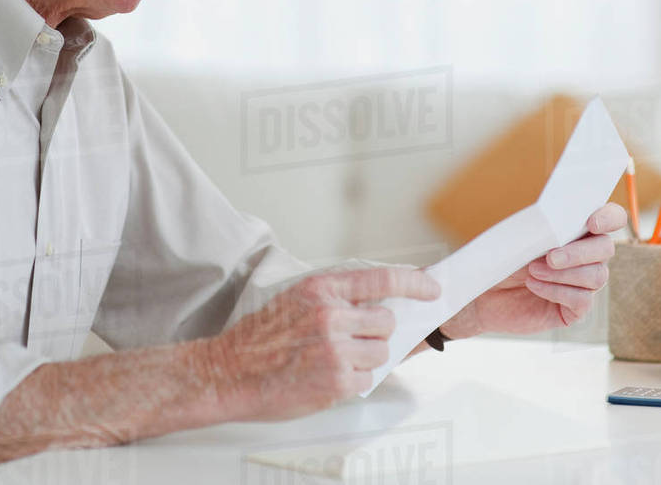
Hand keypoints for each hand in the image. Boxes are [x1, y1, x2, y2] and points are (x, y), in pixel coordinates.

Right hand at [210, 267, 440, 419]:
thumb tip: (380, 302)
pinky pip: (367, 379)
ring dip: (366, 359)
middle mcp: (331, 314)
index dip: (415, 282)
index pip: (384, 278)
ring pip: (381, 351)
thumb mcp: (297, 299)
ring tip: (334, 360)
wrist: (228, 372)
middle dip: (377, 332)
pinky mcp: (336, 380)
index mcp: (322, 288)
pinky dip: (353, 381)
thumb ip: (337, 297)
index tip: (432, 288)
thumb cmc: (260, 338)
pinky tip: (325, 377)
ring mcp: (335, 349)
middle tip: (353, 341)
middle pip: (387, 320)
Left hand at [442, 203, 625, 338]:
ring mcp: (583, 283)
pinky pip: (583, 299)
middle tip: (549, 256)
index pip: (612, 218)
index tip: (591, 222)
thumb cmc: (502, 255)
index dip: (609, 218)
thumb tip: (558, 214)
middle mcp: (587, 255)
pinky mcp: (575, 309)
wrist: (482, 290)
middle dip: (579, 252)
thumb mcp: (520, 233)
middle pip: (606, 248)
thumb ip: (543, 222)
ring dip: (563, 273)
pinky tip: (534, 286)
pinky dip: (557, 291)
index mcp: (579, 229)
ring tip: (532, 271)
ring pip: (597, 276)